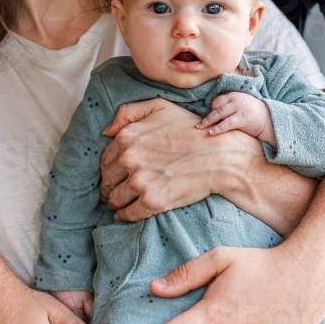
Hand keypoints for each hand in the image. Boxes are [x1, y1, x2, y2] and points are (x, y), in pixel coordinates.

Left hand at [101, 98, 262, 220]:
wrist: (218, 155)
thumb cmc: (190, 128)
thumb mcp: (159, 107)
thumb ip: (127, 113)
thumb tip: (106, 132)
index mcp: (127, 136)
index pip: (105, 159)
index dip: (109, 167)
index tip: (114, 173)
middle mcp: (129, 159)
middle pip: (107, 180)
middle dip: (110, 186)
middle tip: (115, 190)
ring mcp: (140, 181)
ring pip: (115, 198)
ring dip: (115, 202)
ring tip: (119, 204)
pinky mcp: (152, 201)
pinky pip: (127, 214)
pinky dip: (124, 216)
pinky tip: (126, 214)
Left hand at [196, 92, 274, 146]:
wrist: (269, 119)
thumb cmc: (254, 113)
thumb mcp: (242, 103)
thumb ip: (231, 104)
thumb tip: (216, 110)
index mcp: (234, 95)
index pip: (218, 99)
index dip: (212, 108)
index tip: (208, 115)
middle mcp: (235, 100)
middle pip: (216, 106)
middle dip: (207, 116)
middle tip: (198, 124)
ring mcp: (238, 109)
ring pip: (219, 114)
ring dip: (208, 121)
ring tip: (200, 127)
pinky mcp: (241, 119)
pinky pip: (226, 124)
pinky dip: (217, 128)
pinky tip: (211, 132)